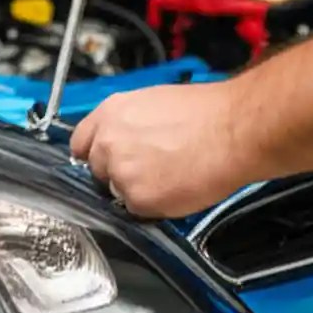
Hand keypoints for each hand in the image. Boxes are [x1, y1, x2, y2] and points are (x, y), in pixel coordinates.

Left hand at [69, 81, 257, 218]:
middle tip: (150, 169)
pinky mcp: (136, 199)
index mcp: (109, 113)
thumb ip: (129, 123)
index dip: (94, 154)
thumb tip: (126, 139)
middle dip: (118, 173)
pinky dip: (154, 206)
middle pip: (97, 170)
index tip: (105, 162)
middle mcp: (106, 142)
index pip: (80, 142)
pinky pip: (137, 210)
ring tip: (170, 176)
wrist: (232, 131)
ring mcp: (119, 173)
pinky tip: (176, 188)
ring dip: (138, 190)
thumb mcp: (154, 102)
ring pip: (117, 192)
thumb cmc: (206, 113)